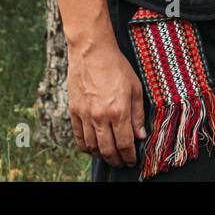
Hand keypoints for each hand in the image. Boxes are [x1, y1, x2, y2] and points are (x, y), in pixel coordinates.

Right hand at [68, 38, 146, 167]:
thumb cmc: (117, 67)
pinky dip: (85, 147)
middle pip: (108, 149)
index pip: (125, 143)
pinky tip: (92, 148)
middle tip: (121, 163)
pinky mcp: (74, 111)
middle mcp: (101, 116)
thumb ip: (137, 114)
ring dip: (101, 155)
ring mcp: (85, 115)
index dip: (129, 156)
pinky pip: (78, 136)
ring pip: (92, 146)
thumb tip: (141, 135)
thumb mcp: (135, 88)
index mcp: (119, 111)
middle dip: (116, 159)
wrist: (92, 52)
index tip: (132, 160)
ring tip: (109, 156)